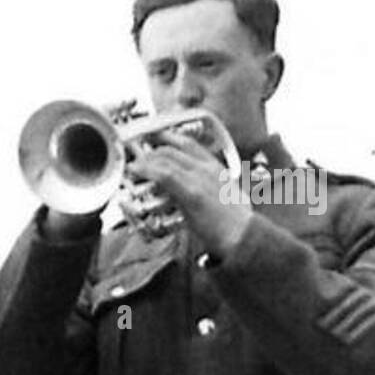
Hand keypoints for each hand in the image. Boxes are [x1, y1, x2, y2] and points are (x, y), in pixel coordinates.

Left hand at [125, 130, 250, 256]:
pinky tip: (136, 170)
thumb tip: (189, 198)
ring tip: (131, 165)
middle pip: (172, 148)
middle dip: (149, 149)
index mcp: (216, 168)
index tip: (152, 138)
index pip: (188, 143)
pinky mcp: (192, 192)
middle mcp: (207, 168)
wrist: (244, 236)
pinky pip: (165, 174)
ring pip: (166, 157)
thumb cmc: (234, 224)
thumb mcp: (223, 199)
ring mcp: (200, 178)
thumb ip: (206, 193)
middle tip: (135, 155)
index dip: (167, 137)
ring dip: (144, 160)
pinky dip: (147, 170)